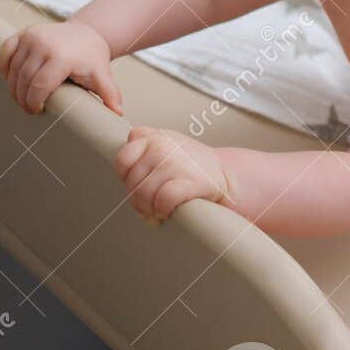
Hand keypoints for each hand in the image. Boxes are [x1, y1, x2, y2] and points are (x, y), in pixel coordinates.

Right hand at [0, 20, 122, 115]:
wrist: (87, 33)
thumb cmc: (92, 58)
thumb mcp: (102, 75)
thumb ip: (110, 94)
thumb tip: (117, 113)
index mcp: (62, 57)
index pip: (40, 86)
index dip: (35, 102)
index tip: (37, 111)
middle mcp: (44, 44)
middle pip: (24, 80)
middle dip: (23, 98)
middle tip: (27, 108)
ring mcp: (32, 36)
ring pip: (13, 69)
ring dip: (13, 86)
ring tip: (21, 98)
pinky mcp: (23, 33)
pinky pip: (5, 52)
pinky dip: (4, 67)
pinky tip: (11, 79)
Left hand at [114, 125, 231, 224]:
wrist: (227, 175)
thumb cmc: (194, 166)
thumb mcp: (169, 144)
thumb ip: (146, 145)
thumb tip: (123, 173)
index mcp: (155, 137)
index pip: (123, 159)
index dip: (127, 177)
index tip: (140, 184)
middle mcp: (162, 146)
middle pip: (132, 182)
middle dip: (138, 199)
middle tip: (149, 206)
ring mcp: (173, 163)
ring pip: (144, 194)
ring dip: (148, 209)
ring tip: (157, 212)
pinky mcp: (187, 181)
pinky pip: (162, 201)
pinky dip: (162, 210)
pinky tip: (168, 211)